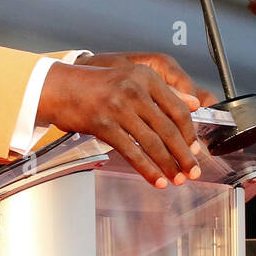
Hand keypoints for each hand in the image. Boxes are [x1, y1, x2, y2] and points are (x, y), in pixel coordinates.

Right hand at [36, 56, 205, 188]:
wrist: (59, 88)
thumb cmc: (95, 85)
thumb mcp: (131, 79)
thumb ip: (164, 92)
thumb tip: (195, 105)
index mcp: (146, 76)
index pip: (178, 108)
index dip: (190, 133)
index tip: (195, 149)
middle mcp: (135, 90)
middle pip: (169, 128)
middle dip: (184, 155)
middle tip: (193, 171)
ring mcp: (119, 107)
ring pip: (153, 143)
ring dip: (168, 165)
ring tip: (177, 179)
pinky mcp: (105, 125)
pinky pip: (133, 152)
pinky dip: (147, 169)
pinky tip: (156, 180)